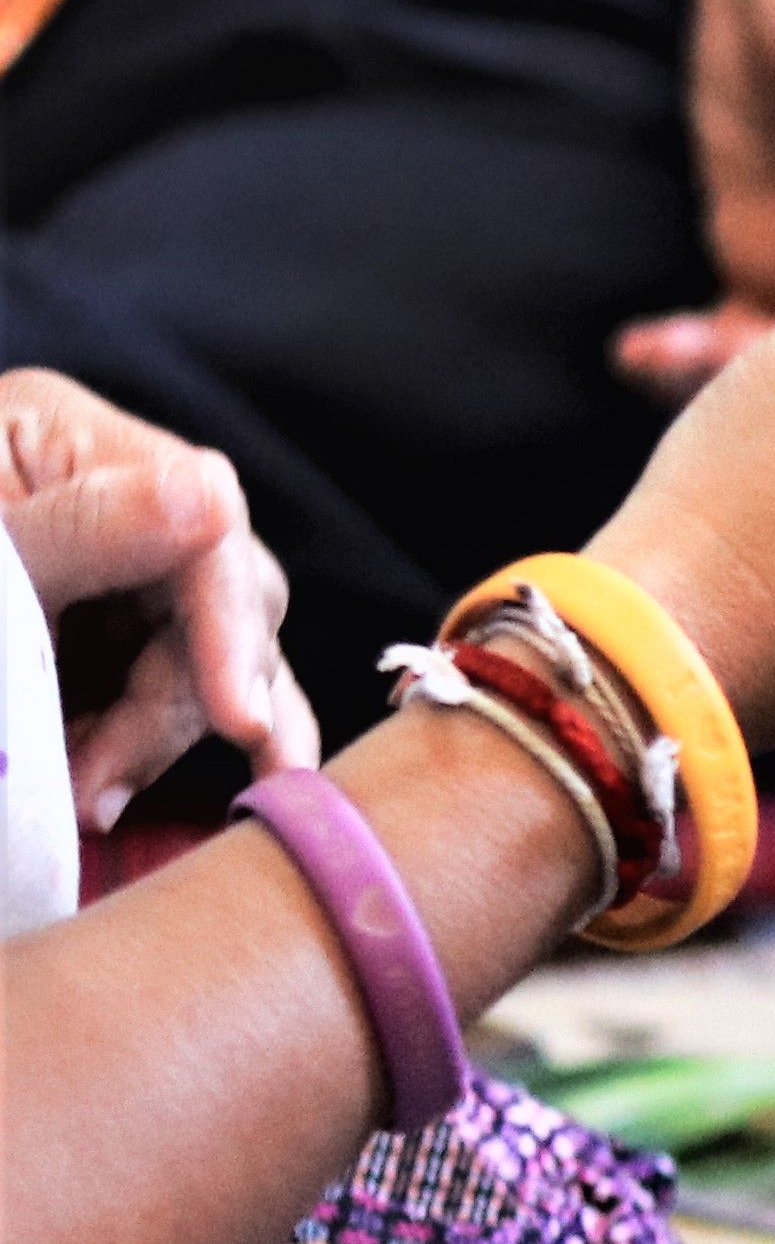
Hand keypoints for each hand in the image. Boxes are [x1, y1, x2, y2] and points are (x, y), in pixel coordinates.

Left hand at [0, 374, 313, 826]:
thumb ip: (85, 530)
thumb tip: (215, 498)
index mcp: (66, 439)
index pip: (202, 524)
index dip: (229, 625)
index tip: (239, 722)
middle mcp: (112, 498)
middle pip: (225, 600)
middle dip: (180, 701)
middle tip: (97, 787)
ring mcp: (117, 574)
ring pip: (214, 663)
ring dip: (158, 744)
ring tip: (86, 804)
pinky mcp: (109, 646)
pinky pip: (183, 699)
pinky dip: (164, 753)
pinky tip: (146, 802)